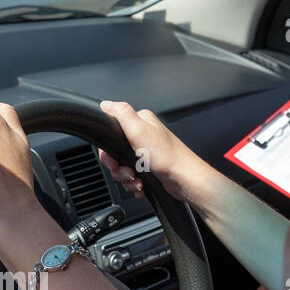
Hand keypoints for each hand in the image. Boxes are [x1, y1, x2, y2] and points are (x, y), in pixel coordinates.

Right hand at [97, 100, 211, 208]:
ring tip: (137, 180)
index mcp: (140, 123)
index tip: (114, 160)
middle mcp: (143, 136)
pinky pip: (132, 177)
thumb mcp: (139, 130)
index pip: (112, 133)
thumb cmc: (167, 157)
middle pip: (115, 154)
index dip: (109, 150)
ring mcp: (146, 153)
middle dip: (118, 168)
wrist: (184, 180)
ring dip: (127, 178)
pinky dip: (134, 184)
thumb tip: (106, 103)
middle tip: (128, 172)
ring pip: (122, 167)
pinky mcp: (148, 168)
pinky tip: (141, 185)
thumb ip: (121, 113)